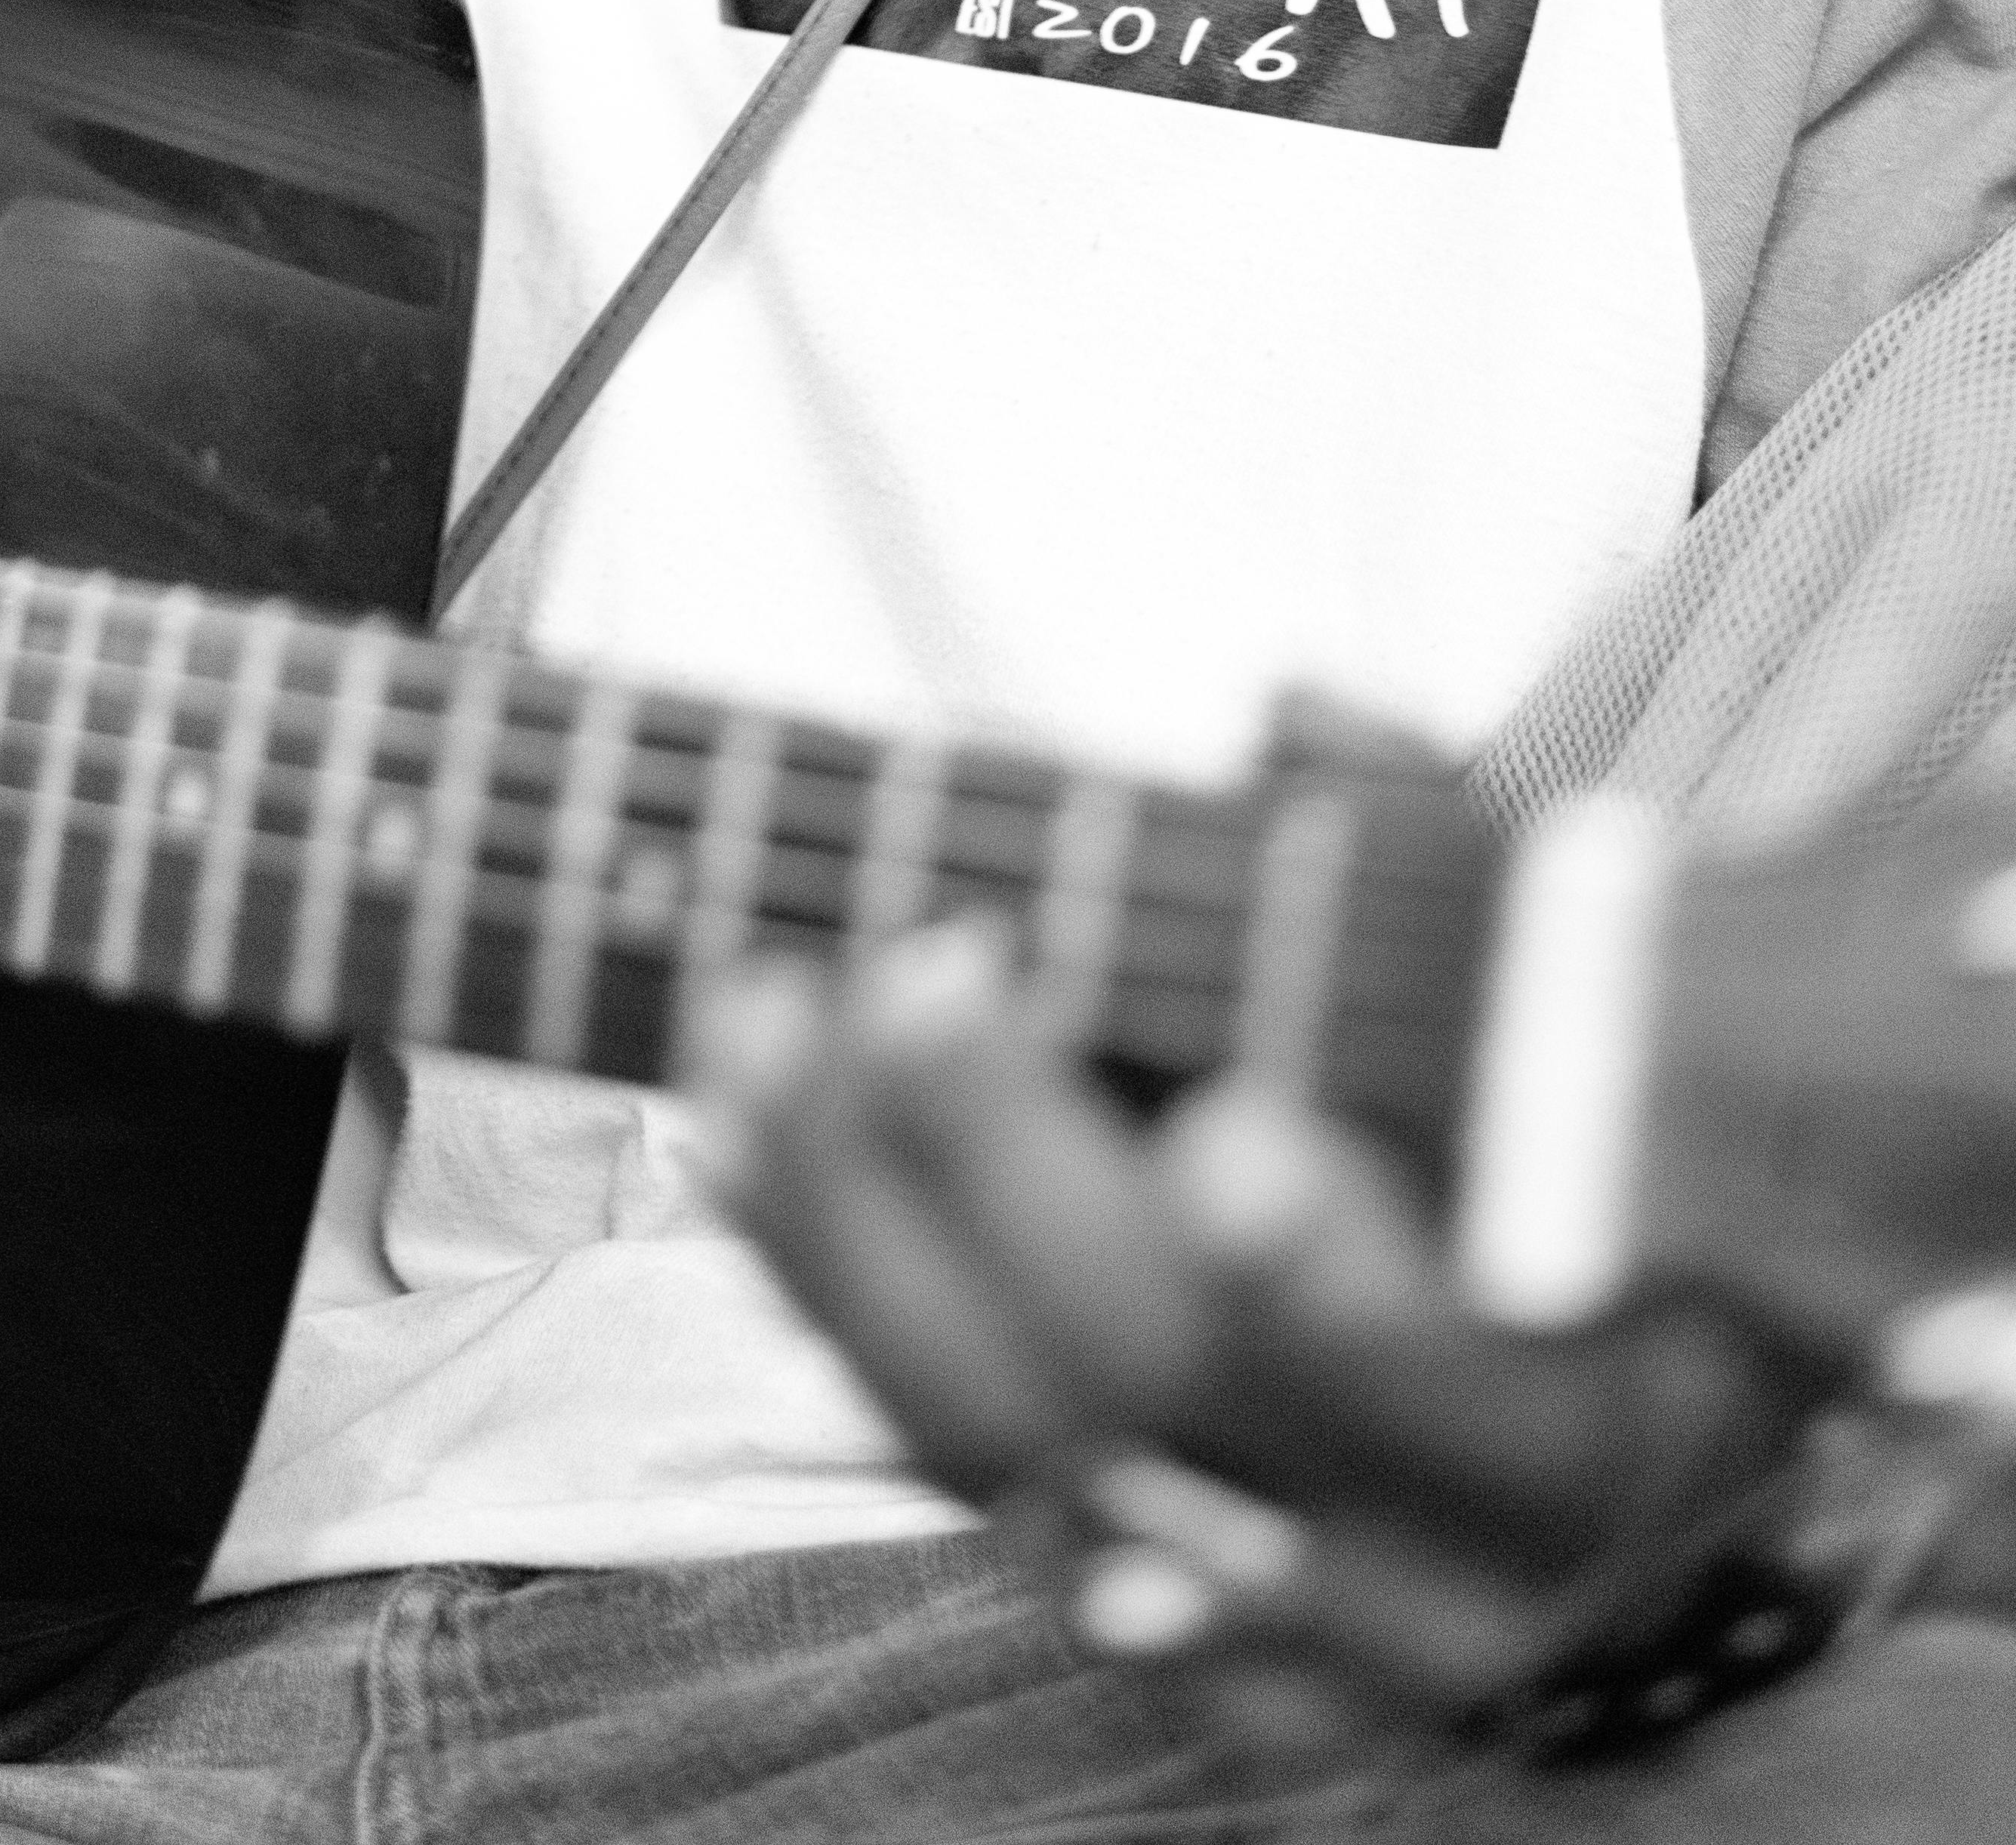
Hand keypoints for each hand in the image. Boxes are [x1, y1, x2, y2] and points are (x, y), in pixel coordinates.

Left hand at [685, 920, 1830, 1739]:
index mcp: (1616, 1417)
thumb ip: (1441, 855)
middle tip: (915, 981)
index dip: (1341, 1300)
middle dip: (1015, 1176)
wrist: (1603, 1372)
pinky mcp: (1147, 1635)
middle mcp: (1458, 1573)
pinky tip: (746, 1149)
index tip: (1222, 1136)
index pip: (1472, 1403)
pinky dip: (832, 1302)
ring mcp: (1285, 1630)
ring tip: (763, 1026)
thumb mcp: (1560, 989)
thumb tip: (1295, 726)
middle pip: (1181, 1399)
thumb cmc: (1556, 1122)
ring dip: (863, 1231)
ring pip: (1024, 1453)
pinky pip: (954, 1479)